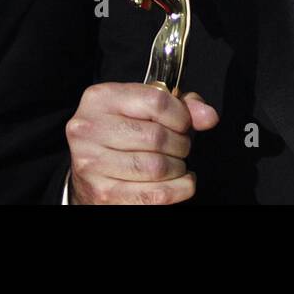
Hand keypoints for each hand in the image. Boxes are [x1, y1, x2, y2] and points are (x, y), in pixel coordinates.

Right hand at [65, 82, 218, 204]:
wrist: (85, 167)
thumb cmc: (119, 132)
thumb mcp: (142, 107)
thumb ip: (178, 105)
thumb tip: (208, 116)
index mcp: (100, 98)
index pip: (156, 101)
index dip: (181, 115)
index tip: (183, 123)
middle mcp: (90, 128)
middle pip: (157, 136)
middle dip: (181, 144)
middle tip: (180, 146)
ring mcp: (92, 163)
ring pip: (157, 167)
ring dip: (179, 167)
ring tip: (177, 164)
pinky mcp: (102, 194)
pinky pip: (155, 195)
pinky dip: (179, 189)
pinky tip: (182, 182)